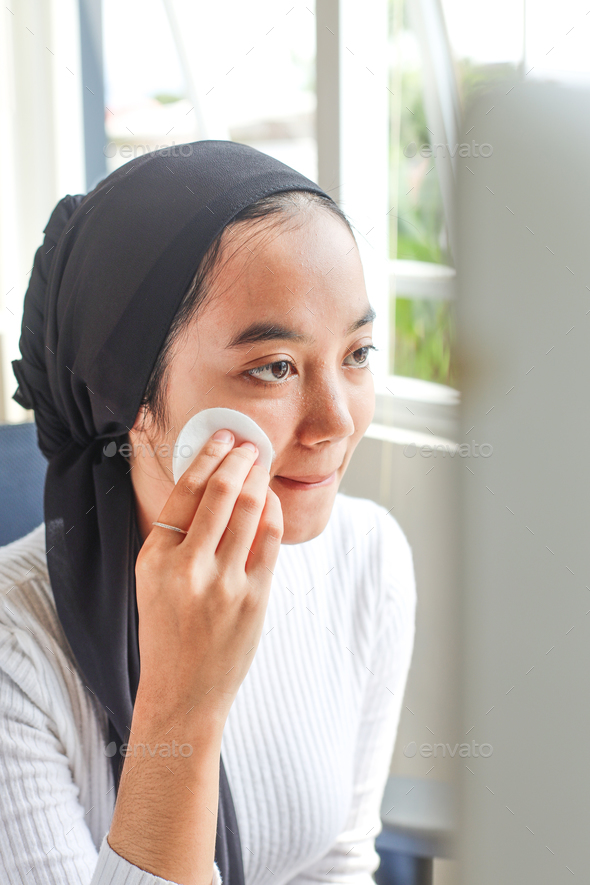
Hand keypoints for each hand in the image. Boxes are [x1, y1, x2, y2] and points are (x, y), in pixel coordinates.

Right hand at [134, 429, 283, 724]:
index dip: (209, 455)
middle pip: (222, 490)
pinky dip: (274, 510)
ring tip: (262, 465)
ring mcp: (224, 584)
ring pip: (251, 508)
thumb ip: (176, 536)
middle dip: (241, 457)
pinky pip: (271, 538)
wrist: (183, 693)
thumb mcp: (152, 580)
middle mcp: (188, 567)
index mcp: (155, 559)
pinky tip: (273, 499)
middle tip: (250, 444)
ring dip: (261, 477)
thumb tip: (213, 480)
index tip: (222, 438)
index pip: (185, 490)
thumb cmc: (167, 632)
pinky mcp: (255, 598)